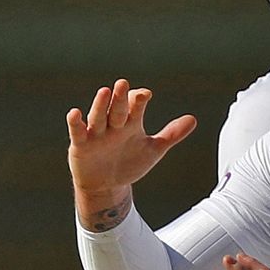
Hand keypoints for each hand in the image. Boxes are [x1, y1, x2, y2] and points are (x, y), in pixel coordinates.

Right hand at [66, 79, 196, 229]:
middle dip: (120, 98)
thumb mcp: (154, 149)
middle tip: (123, 84)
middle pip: (117, 109)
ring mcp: (96, 134)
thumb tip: (193, 119)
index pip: (135, 107)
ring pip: (98, 117)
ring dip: (100, 105)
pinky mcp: (81, 145)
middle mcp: (113, 126)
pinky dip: (76, 123)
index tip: (146, 94)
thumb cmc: (129, 162)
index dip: (139, 100)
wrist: (107, 185)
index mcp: (130, 124)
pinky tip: (75, 113)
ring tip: (104, 91)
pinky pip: (78, 132)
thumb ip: (171, 134)